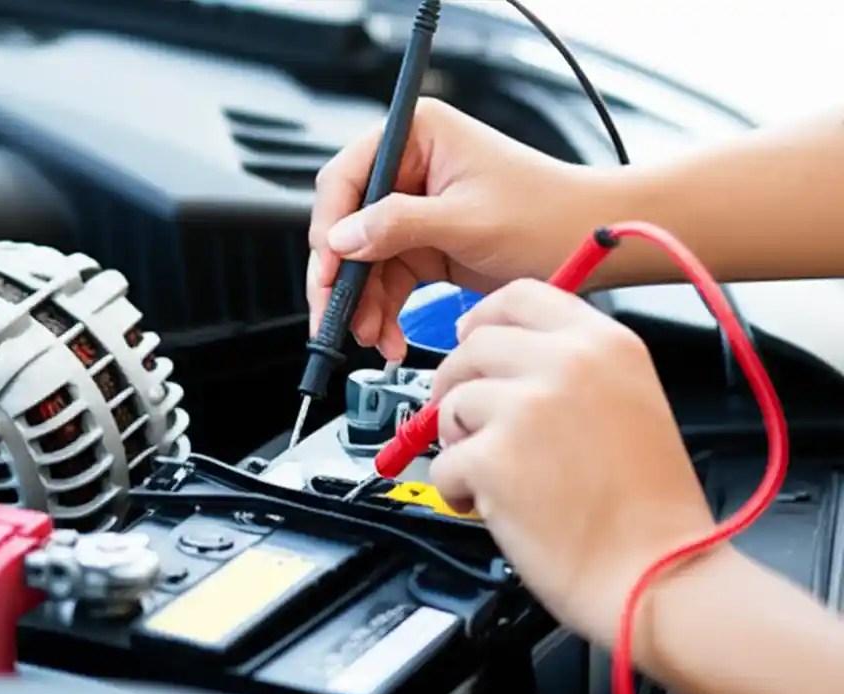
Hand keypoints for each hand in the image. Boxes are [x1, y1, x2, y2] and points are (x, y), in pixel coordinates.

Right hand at [308, 99, 626, 360]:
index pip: (347, 178)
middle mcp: (410, 165)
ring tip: (372, 335)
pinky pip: (386, 277)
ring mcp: (413, 206)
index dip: (330, 227)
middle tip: (334, 315)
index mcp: (418, 135)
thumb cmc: (547, 214)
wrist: (589, 241)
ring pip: (363, 258)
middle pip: (347, 222)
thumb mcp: (466, 221)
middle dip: (342, 276)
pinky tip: (388, 333)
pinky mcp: (423, 241)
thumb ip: (398, 225)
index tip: (328, 271)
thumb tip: (343, 240)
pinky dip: (383, 308)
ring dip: (362, 301)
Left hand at [426, 279, 715, 648]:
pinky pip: (443, 460)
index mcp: (606, 344)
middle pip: (474, 344)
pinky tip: (493, 506)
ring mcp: (527, 408)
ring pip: (453, 403)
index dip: (484, 317)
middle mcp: (568, 364)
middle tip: (468, 421)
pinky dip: (458, 489)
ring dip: (460, 441)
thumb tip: (502, 356)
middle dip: (460, 383)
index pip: (521, 294)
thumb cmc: (648, 508)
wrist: (656, 575)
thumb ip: (573, 367)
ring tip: (497, 476)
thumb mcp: (630, 401)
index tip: (470, 338)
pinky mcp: (494, 456)